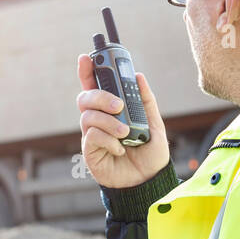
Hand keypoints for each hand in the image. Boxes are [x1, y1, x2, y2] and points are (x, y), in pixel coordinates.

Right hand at [76, 53, 170, 188]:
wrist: (149, 180)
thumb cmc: (150, 153)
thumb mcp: (154, 123)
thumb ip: (146, 100)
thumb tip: (139, 76)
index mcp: (111, 110)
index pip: (94, 86)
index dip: (87, 71)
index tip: (86, 57)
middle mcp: (98, 120)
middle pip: (85, 98)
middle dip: (100, 97)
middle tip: (119, 106)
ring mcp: (92, 135)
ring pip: (88, 117)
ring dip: (109, 122)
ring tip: (125, 133)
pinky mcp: (90, 151)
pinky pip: (91, 136)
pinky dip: (107, 140)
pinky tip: (120, 148)